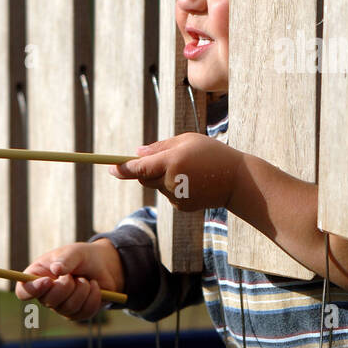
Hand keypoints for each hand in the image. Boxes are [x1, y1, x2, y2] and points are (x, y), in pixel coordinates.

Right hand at [14, 239, 124, 321]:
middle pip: (48, 301)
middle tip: (74, 275)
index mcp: (37, 276)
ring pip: (68, 307)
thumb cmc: (82, 256)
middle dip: (65, 287)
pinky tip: (94, 286)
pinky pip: (84, 312)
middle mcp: (46, 294)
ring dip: (82, 290)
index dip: (32, 290)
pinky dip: (93, 297)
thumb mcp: (75, 252)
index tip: (49, 281)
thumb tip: (56, 270)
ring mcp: (61, 306)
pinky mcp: (76, 314)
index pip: (23, 291)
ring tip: (86, 279)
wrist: (102, 265)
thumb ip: (66, 259)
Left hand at [109, 132, 237, 211]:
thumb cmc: (212, 153)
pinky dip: (173, 186)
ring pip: (157, 185)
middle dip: (145, 169)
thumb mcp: (187, 140)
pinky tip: (192, 181)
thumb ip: (160, 146)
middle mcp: (172, 181)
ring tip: (187, 168)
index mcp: (172, 161)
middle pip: (145, 177)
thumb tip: (137, 154)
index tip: (110, 168)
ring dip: (162, 176)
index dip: (123, 168)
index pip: (140, 168)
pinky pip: (168, 194)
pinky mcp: (182, 206)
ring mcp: (177, 196)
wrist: (237, 180)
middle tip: (159, 159)